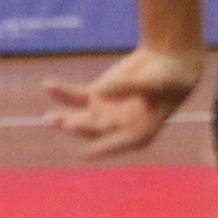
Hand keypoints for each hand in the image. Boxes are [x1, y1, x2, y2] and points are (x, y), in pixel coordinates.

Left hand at [43, 46, 204, 157]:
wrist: (168, 62)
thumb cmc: (169, 77)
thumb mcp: (155, 83)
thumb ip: (129, 87)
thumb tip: (100, 92)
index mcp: (141, 132)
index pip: (120, 144)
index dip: (103, 149)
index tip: (85, 154)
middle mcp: (120, 127)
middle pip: (95, 130)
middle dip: (80, 128)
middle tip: (67, 124)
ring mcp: (105, 112)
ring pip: (79, 117)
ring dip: (63, 118)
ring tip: (48, 118)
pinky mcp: (95, 96)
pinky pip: (74, 96)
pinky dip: (61, 91)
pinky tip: (48, 85)